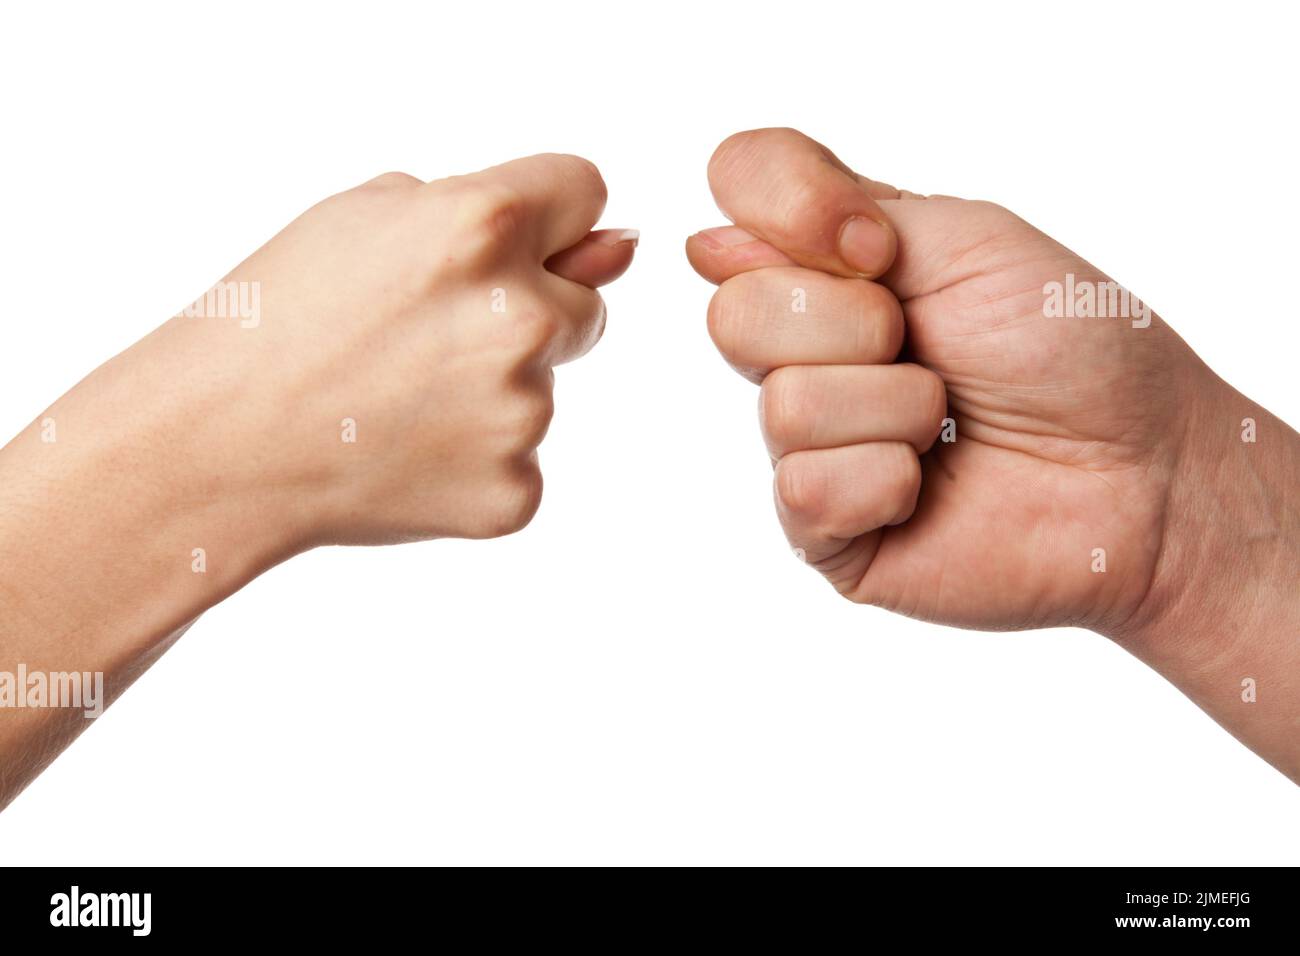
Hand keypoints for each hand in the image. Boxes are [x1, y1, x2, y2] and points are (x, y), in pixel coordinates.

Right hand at [0, 154, 636, 807]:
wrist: (216, 446)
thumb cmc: (282, 316)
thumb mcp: (371, 215)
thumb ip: (503, 214)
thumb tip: (621, 246)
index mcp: (483, 226)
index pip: (586, 189)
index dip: (545, 217)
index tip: (501, 245)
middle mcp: (521, 318)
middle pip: (587, 302)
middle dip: (531, 311)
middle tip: (427, 340)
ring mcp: (523, 415)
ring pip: (546, 384)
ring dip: (494, 388)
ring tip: (395, 400)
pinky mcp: (515, 490)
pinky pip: (522, 456)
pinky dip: (477, 456)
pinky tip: (406, 451)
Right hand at [687, 129, 1299, 780]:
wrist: (1146, 470)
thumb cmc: (1075, 349)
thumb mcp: (966, 240)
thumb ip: (834, 218)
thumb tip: (709, 243)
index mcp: (837, 264)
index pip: (740, 190)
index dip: (790, 208)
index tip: (879, 248)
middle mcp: (809, 348)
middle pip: (736, 312)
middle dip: (857, 326)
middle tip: (933, 351)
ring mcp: (812, 440)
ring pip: (783, 407)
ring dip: (896, 410)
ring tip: (948, 426)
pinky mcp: (823, 530)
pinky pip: (806, 489)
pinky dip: (888, 481)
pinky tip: (929, 487)